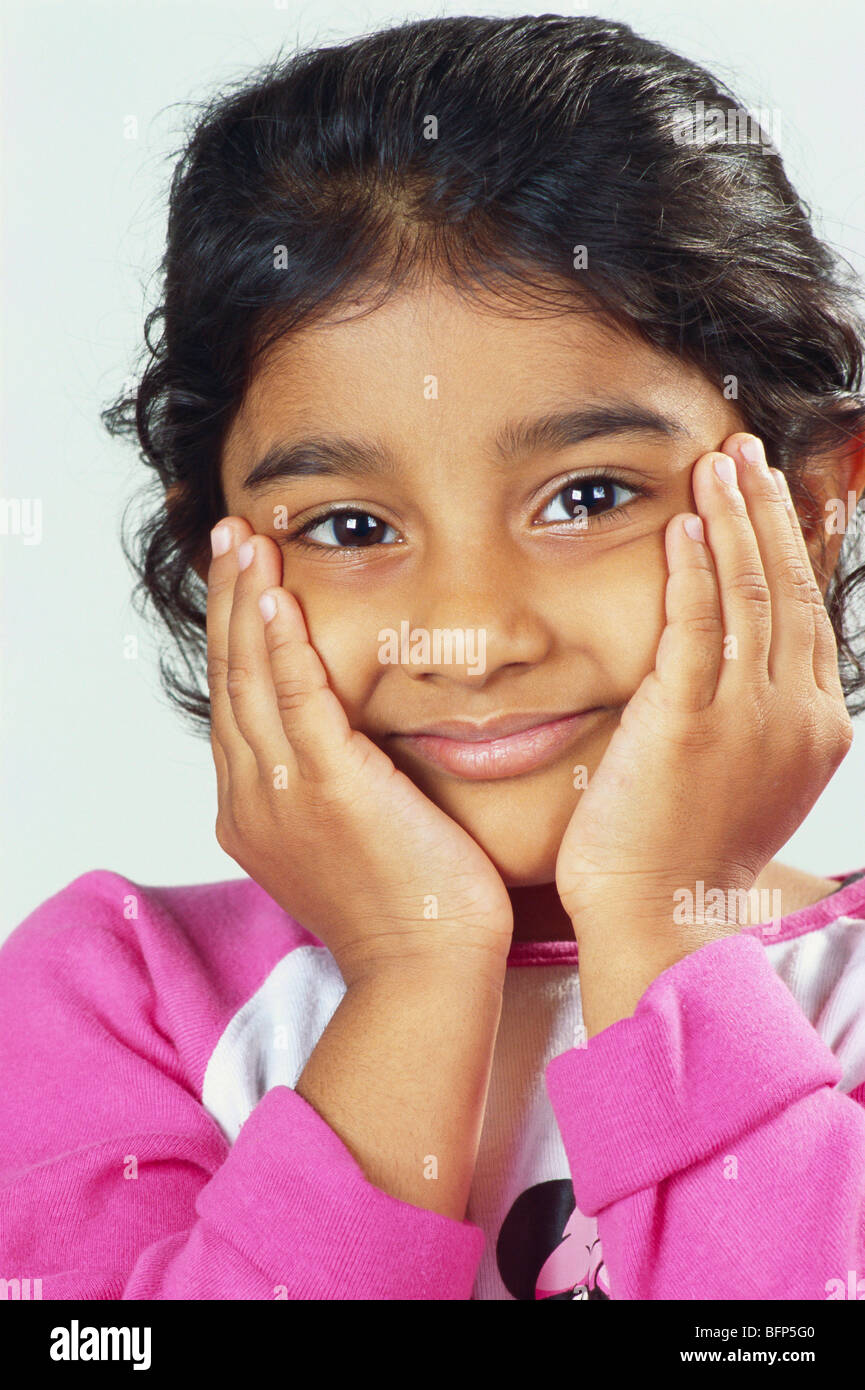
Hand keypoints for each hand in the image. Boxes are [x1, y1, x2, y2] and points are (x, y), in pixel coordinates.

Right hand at [206, 518, 513, 988]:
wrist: (427, 971)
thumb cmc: (407, 911)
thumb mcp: (348, 840)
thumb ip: (330, 786)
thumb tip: (347, 747)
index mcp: (254, 810)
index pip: (235, 703)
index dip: (233, 636)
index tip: (240, 582)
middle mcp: (252, 799)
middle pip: (229, 679)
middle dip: (226, 601)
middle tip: (229, 537)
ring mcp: (283, 794)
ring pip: (251, 678)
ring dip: (245, 601)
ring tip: (244, 540)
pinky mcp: (328, 788)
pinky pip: (295, 699)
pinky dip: (281, 644)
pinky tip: (274, 595)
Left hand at [555, 433, 853, 937]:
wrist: (658, 915)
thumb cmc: (686, 851)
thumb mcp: (747, 776)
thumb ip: (752, 712)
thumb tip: (735, 662)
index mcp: (814, 726)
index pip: (809, 612)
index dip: (792, 543)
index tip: (777, 493)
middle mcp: (793, 715)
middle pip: (788, 589)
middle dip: (766, 512)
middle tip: (745, 453)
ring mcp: (744, 718)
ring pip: (751, 594)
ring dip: (733, 520)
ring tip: (717, 464)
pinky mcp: (686, 724)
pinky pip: (698, 627)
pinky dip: (696, 570)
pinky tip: (686, 524)